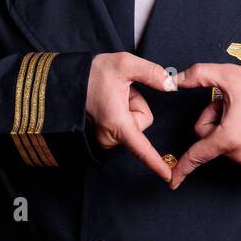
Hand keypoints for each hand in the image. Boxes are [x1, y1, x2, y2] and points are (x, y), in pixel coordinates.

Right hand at [85, 52, 176, 181]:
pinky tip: (111, 101)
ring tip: (112, 95)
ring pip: (135, 123)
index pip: (141, 148)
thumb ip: (152, 73)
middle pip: (142, 122)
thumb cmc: (93, 72)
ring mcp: (105, 138)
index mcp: (117, 122)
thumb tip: (171, 84)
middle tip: (119, 91)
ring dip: (129, 107)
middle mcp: (109, 136)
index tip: (167, 177)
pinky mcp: (103, 137)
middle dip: (136, 104)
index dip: (156, 162)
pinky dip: (122, 112)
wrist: (68, 79)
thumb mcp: (125, 64)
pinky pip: (125, 125)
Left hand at [168, 63, 240, 189]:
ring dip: (224, 123)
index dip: (182, 168)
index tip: (171, 183)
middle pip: (206, 135)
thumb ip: (198, 74)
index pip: (197, 155)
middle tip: (231, 105)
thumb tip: (174, 81)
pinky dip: (234, 131)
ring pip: (219, 139)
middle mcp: (237, 153)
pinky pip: (231, 144)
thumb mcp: (229, 75)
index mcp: (228, 138)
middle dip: (212, 118)